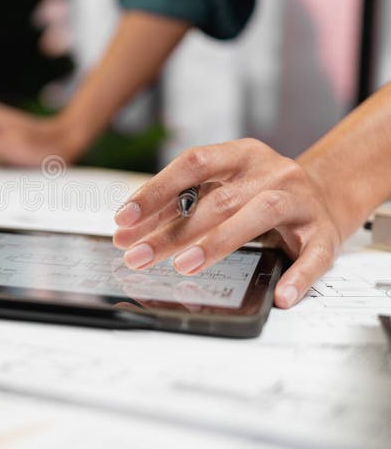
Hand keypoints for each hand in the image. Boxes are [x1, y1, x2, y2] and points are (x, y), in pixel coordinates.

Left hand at [112, 138, 342, 308]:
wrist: (327, 193)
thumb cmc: (260, 192)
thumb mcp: (221, 187)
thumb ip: (180, 204)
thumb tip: (129, 230)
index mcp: (241, 155)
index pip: (193, 164)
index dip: (155, 191)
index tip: (123, 218)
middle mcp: (272, 171)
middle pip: (217, 199)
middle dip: (172, 231)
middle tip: (138, 256)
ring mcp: (301, 200)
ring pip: (260, 214)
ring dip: (218, 242)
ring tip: (185, 266)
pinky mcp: (324, 232)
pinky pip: (314, 256)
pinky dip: (298, 276)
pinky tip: (280, 294)